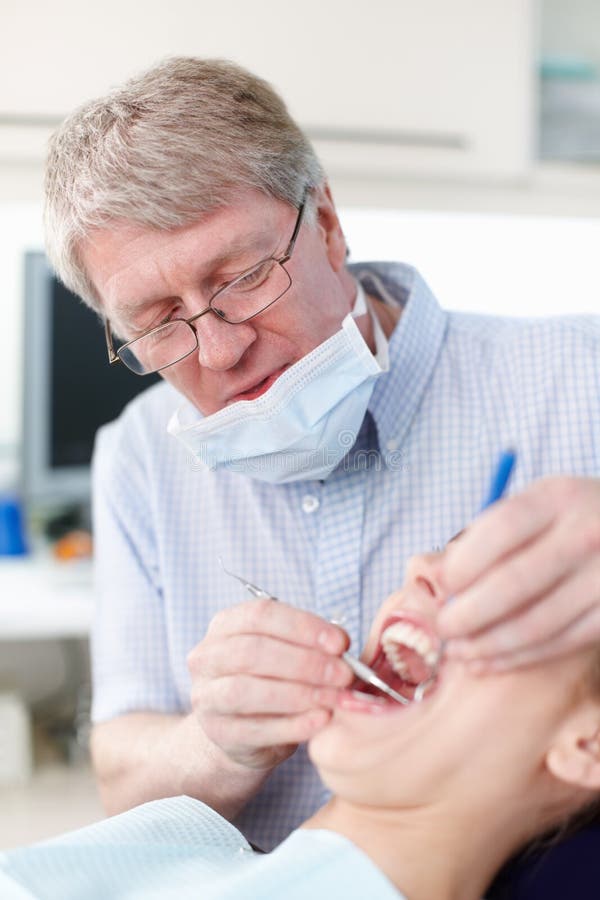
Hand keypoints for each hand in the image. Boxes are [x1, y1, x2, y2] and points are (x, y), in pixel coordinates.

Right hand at [187, 598, 351, 770]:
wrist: (242, 731)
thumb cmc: (270, 680)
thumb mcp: (287, 653)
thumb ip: (311, 644)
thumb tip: (341, 645)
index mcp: (226, 625)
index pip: (260, 615)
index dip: (303, 626)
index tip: (339, 643)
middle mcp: (207, 657)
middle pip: (252, 651)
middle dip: (304, 662)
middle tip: (343, 674)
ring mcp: (207, 696)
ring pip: (246, 690)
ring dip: (298, 693)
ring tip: (334, 698)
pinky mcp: (218, 733)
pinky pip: (255, 729)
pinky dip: (293, 725)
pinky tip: (321, 720)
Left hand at [434, 477, 599, 671]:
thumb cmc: (570, 518)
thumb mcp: (539, 504)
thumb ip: (491, 532)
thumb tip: (437, 575)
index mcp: (557, 498)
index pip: (501, 529)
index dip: (464, 562)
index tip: (443, 584)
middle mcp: (586, 534)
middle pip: (514, 583)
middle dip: (467, 613)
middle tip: (442, 627)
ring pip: (536, 623)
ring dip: (488, 644)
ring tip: (458, 651)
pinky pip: (560, 643)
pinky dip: (518, 657)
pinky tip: (488, 661)